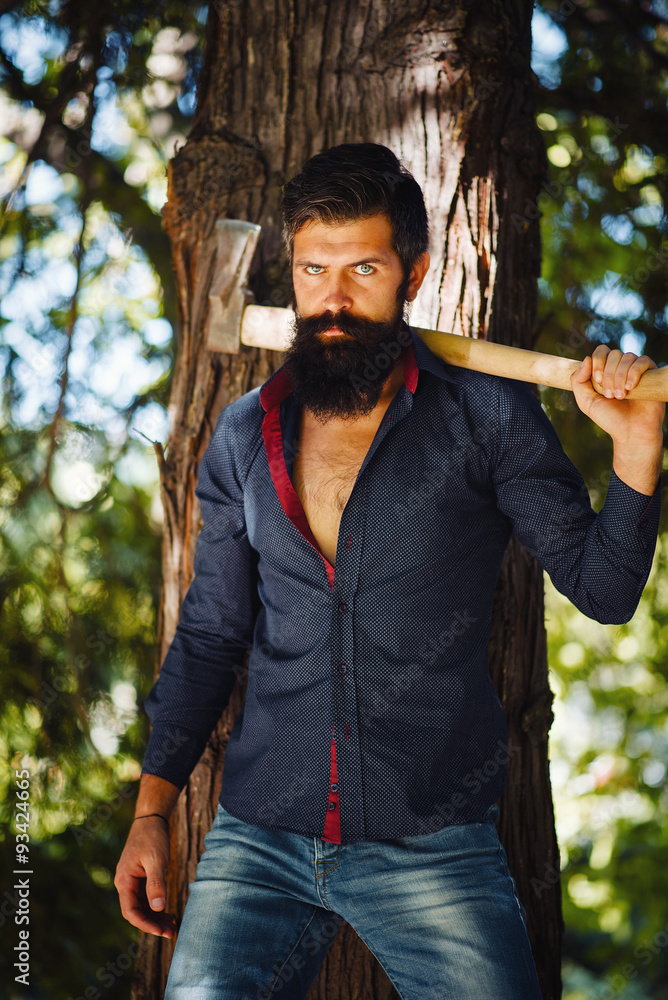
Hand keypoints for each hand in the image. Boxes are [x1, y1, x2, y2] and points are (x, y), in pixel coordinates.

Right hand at [114, 818, 176, 937]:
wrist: (151, 819)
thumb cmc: (152, 837)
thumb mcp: (156, 859)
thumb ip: (156, 883)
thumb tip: (158, 908)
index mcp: (124, 881)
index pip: (130, 911)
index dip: (145, 924)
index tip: (161, 931)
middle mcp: (125, 883)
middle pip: (137, 912)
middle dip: (153, 924)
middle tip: (172, 933)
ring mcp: (132, 882)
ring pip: (143, 907)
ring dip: (156, 917)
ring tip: (173, 926)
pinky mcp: (141, 878)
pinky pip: (147, 898)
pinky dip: (157, 907)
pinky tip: (169, 912)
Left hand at [570, 345, 664, 446]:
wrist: (632, 432)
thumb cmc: (610, 418)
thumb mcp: (586, 402)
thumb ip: (578, 381)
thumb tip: (586, 358)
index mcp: (606, 371)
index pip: (601, 351)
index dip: (598, 361)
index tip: (597, 380)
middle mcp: (621, 367)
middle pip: (613, 354)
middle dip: (609, 374)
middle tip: (609, 395)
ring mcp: (636, 370)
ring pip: (627, 357)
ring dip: (620, 376)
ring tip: (620, 396)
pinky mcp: (651, 374)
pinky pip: (643, 361)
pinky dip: (634, 372)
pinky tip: (630, 387)